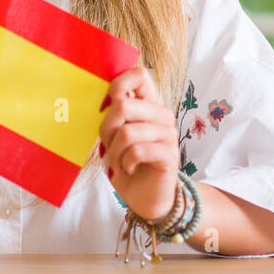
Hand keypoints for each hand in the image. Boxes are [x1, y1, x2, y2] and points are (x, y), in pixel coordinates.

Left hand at [98, 64, 179, 223]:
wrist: (145, 198)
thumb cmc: (127, 164)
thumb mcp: (114, 137)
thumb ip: (113, 116)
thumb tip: (103, 100)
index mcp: (148, 105)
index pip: (139, 75)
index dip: (117, 85)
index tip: (105, 107)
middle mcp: (161, 115)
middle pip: (123, 105)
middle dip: (107, 130)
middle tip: (109, 147)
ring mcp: (168, 134)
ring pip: (127, 132)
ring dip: (114, 152)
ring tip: (118, 162)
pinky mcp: (170, 154)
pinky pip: (137, 151)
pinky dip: (125, 163)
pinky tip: (129, 168)